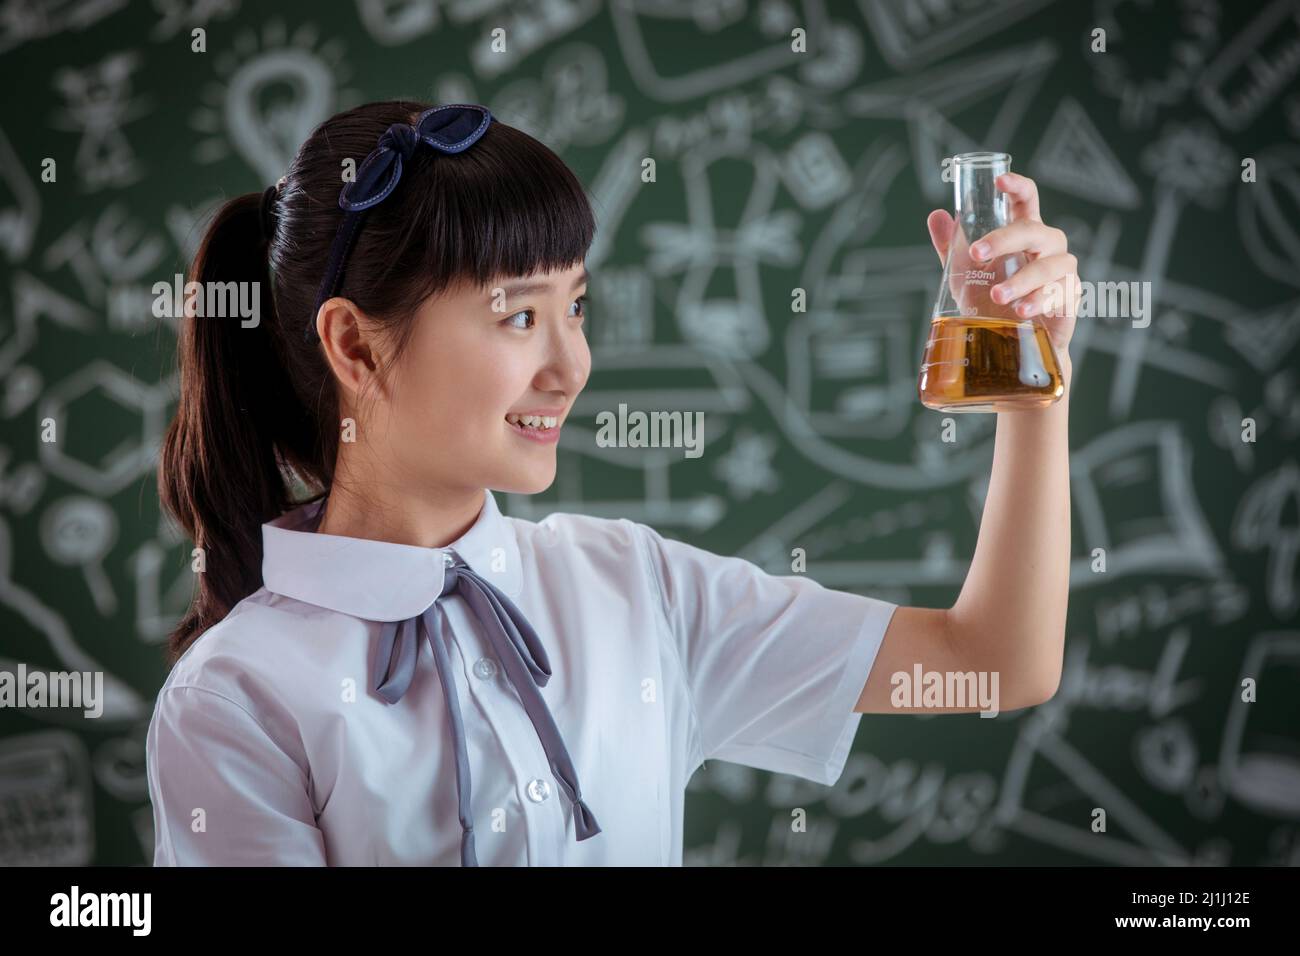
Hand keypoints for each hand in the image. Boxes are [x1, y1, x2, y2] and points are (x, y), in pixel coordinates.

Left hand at [925, 172, 1078, 353]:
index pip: (1026, 200)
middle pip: (1033, 230)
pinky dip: (1039, 301)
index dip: (1017, 186)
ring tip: (998, 295)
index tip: (999, 180)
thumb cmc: (991, 303)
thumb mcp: (965, 274)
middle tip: (976, 253)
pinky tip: (1021, 311)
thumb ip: (952, 247)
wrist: (1010, 346)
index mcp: (1024, 234)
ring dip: (1020, 279)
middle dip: (1004, 239)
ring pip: (1048, 264)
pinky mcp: (1070, 297)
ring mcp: (1062, 270)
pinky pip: (1060, 293)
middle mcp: (1047, 246)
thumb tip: (936, 215)